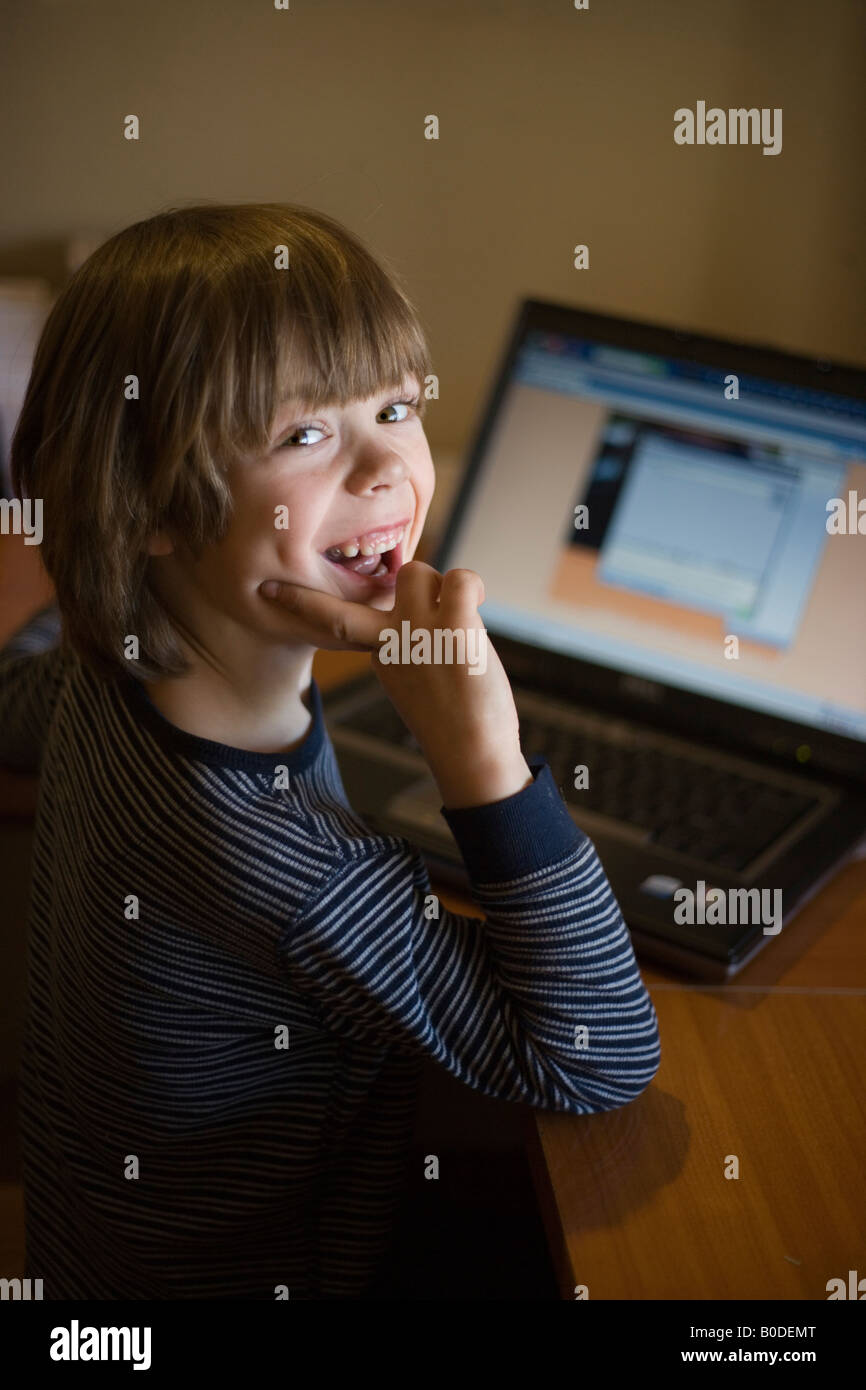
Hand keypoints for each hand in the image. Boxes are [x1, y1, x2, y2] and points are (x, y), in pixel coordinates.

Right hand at [260, 562, 532, 806]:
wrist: (472, 756)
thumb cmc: (456, 724)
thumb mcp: (413, 683)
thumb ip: (406, 646)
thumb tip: (431, 609)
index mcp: (378, 654)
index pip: (331, 621)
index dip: (299, 603)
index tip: (267, 590)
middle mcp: (390, 640)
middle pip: (373, 590)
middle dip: (383, 581)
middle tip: (400, 595)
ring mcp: (419, 630)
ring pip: (419, 572)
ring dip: (445, 586)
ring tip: (462, 618)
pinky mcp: (454, 626)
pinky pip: (460, 578)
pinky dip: (472, 586)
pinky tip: (477, 608)